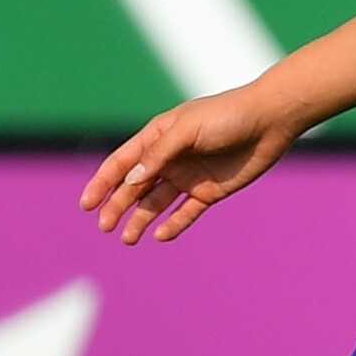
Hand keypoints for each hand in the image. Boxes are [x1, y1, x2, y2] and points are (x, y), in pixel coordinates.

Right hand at [80, 82, 304, 244]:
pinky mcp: (210, 191)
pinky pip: (186, 212)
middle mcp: (169, 158)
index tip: (86, 205)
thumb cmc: (226, 116)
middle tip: (105, 227)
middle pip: (134, 187)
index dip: (102, 183)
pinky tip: (160, 236)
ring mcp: (188, 176)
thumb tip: (130, 180)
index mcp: (157, 136)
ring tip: (128, 239)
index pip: (121, 163)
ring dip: (140, 220)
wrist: (269, 121)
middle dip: (117, 207)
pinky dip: (173, 225)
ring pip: (156, 203)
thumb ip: (158, 154)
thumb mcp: (187, 129)